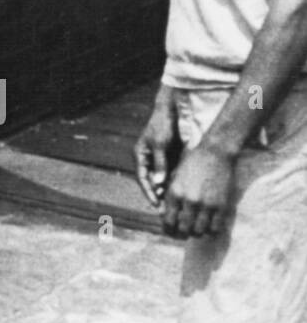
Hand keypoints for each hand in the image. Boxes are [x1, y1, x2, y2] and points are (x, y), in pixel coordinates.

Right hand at [134, 88, 177, 206]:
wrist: (172, 112)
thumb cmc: (163, 126)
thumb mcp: (160, 144)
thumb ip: (160, 163)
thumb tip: (157, 183)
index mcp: (140, 155)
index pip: (142, 178)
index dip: (148, 192)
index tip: (156, 205)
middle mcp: (148, 159)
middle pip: (151, 181)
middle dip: (157, 195)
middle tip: (166, 210)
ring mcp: (159, 159)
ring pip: (161, 179)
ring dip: (166, 192)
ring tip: (175, 206)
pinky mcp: (169, 158)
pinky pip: (170, 174)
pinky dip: (174, 184)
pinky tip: (182, 193)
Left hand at [162, 146, 235, 237]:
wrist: (214, 153)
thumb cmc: (191, 164)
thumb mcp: (175, 178)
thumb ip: (170, 197)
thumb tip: (164, 216)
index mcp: (174, 193)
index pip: (168, 222)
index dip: (169, 230)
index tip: (171, 231)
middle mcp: (189, 201)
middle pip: (183, 230)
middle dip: (182, 234)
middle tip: (184, 232)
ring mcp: (206, 205)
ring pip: (199, 231)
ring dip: (197, 232)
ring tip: (197, 228)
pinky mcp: (221, 206)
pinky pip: (215, 228)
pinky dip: (211, 230)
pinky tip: (209, 225)